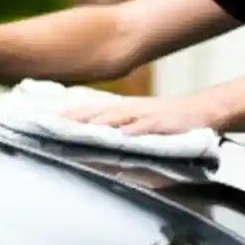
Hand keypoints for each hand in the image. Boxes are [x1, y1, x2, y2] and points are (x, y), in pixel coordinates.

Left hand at [62, 95, 224, 135]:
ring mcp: (146, 115)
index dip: (68, 113)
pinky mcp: (164, 123)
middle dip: (76, 117)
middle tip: (54, 123)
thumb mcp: (133, 119)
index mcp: (120, 109)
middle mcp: (129, 109)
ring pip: (119, 116)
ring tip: (83, 126)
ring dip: (100, 121)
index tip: (46, 119)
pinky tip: (125, 135)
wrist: (199, 112)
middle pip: (98, 111)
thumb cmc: (161, 120)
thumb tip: (85, 131)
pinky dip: (136, 130)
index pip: (89, 109)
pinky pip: (148, 126)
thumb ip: (111, 125)